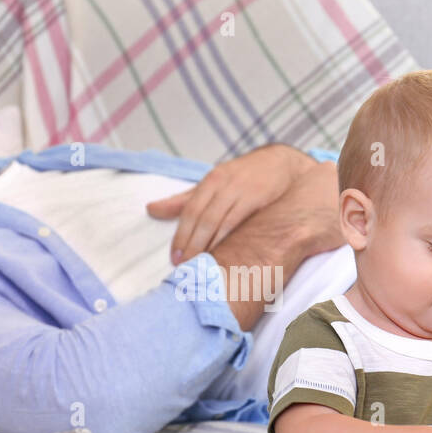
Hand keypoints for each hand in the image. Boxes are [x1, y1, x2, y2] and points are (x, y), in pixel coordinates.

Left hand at [147, 144, 315, 263]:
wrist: (281, 164)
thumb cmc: (241, 178)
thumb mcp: (211, 185)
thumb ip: (183, 200)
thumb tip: (151, 209)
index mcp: (210, 181)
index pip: (190, 211)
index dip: (181, 236)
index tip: (175, 258)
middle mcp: (224, 184)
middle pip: (203, 218)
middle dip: (193, 245)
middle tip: (185, 267)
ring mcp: (243, 191)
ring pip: (221, 222)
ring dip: (210, 246)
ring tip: (202, 266)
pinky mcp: (261, 199)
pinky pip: (243, 222)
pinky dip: (232, 240)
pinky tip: (227, 254)